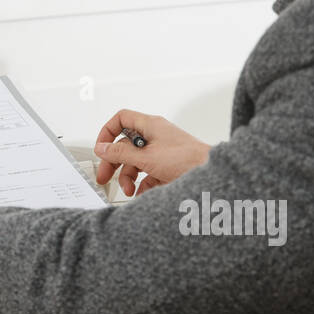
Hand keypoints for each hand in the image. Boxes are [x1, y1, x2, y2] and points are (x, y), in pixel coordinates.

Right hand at [93, 109, 210, 195]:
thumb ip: (121, 153)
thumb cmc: (187, 159)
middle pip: (125, 145)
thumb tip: (102, 148)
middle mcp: (155, 136)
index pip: (121, 120)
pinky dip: (142, 184)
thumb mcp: (146, 157)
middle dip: (114, 162)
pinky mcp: (168, 167)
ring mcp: (162, 151)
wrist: (211, 174)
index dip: (108, 132)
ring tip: (129, 190)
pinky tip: (141, 193)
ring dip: (128, 177)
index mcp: (150, 125)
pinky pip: (148, 174)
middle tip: (105, 176)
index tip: (101, 148)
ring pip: (136, 162)